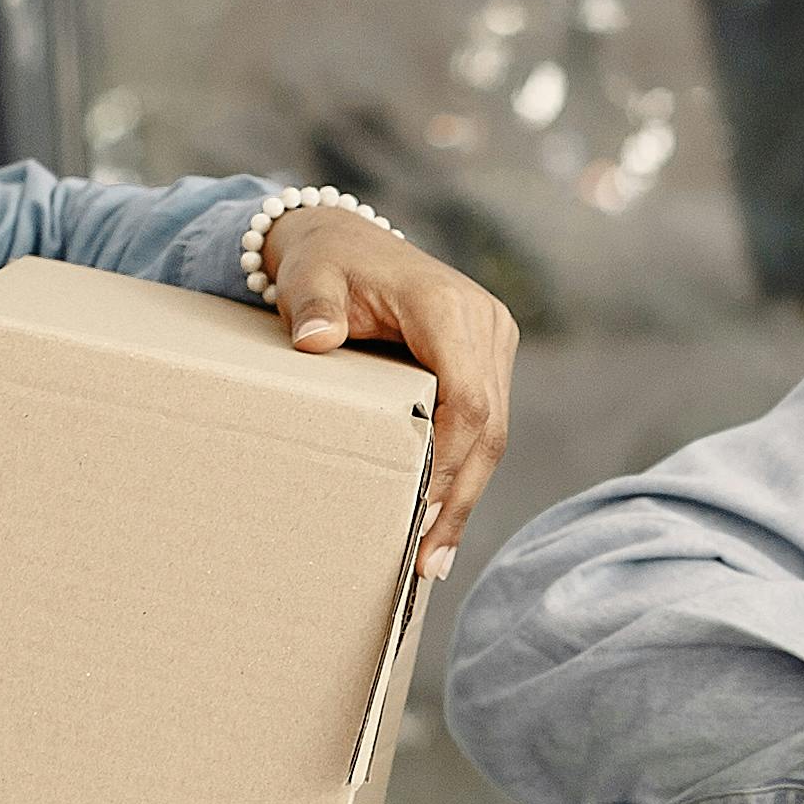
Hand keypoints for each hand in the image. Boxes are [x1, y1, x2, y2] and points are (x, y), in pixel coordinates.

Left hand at [265, 194, 519, 578]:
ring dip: (465, 497)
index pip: (468, 401)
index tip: (420, 515)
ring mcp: (493, 342)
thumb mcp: (309, 277)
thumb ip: (313, 307)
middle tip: (427, 562)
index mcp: (448, 307)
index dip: (451, 464)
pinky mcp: (488, 360)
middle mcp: (485, 323)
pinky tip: (442, 520)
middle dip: (460, 499)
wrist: (346, 241)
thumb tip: (314, 340)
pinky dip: (464, 473)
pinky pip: (484, 424)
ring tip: (433, 558)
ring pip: (493, 435)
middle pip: (489, 428)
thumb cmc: (325, 264)